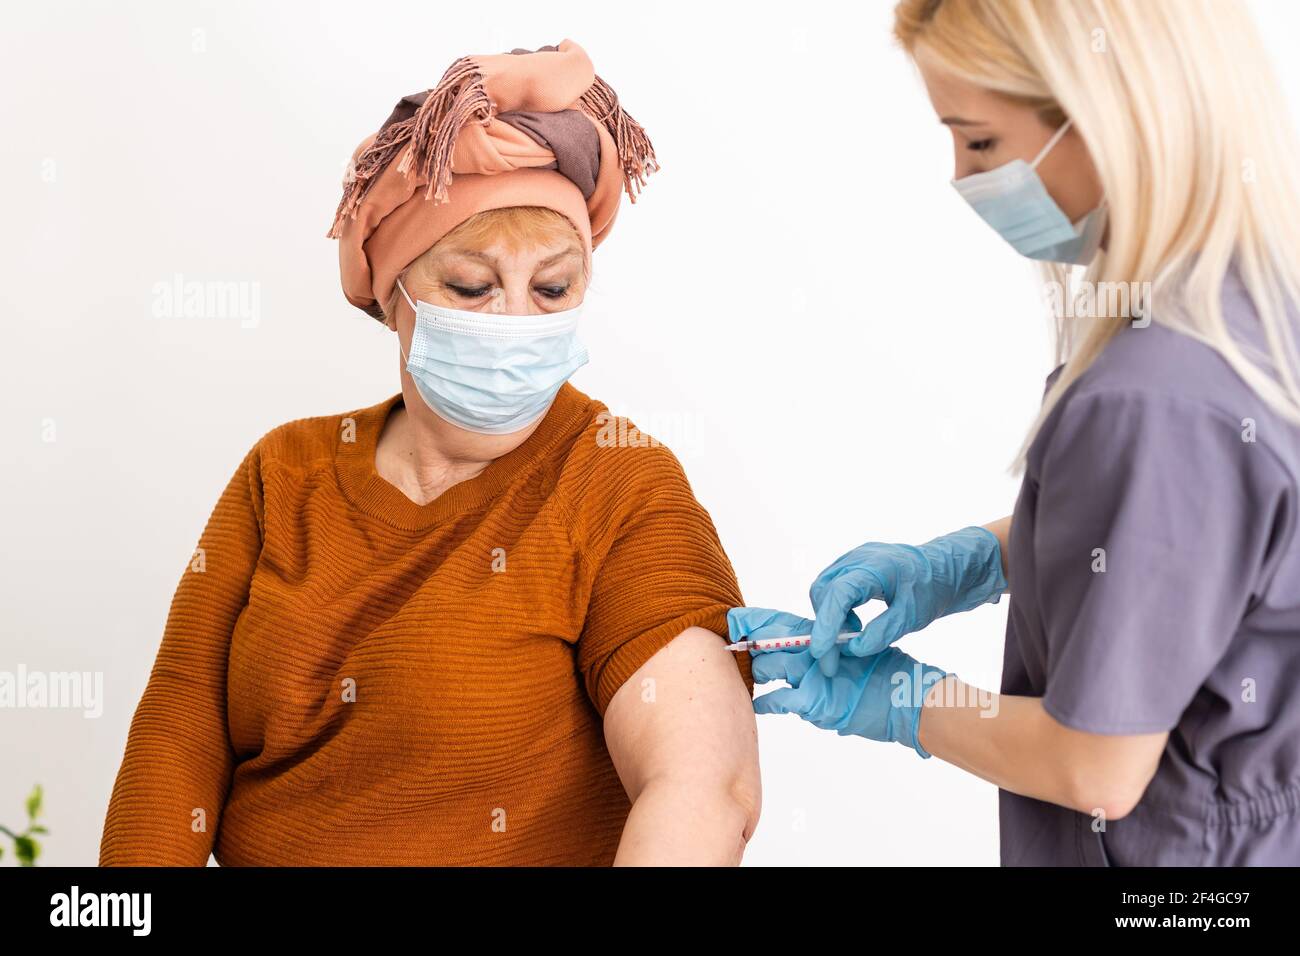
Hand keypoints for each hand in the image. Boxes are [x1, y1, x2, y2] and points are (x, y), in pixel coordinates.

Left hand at [749, 634, 947, 758]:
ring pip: (768, 667)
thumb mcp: (855, 653)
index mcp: (824, 635)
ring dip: (756, 671)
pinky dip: (766, 703)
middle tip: (730, 646)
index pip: (780, 621)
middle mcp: (815, 650)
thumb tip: (798, 654)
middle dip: (748, 645)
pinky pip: (780, 701)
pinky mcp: (816, 701)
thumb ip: (828, 650)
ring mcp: (813, 675)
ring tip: (745, 673)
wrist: (909, 697)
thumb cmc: (886, 676)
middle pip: (768, 641)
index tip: (732, 618)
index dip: (755, 620)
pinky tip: (755, 704)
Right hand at [810, 526, 1006, 675]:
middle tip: (836, 654)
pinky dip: (836, 608)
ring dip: (830, 616)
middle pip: (824, 592)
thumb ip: (881, 633)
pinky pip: (832, 586)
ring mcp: (853, 557)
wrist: (945, 568)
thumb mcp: (912, 617)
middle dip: (825, 625)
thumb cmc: (933, 589)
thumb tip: (851, 650)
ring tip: (852, 635)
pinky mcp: (852, 564)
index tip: (820, 652)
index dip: (825, 624)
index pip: (838, 595)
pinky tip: (855, 622)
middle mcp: (858, 557)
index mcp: (876, 567)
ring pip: (824, 589)